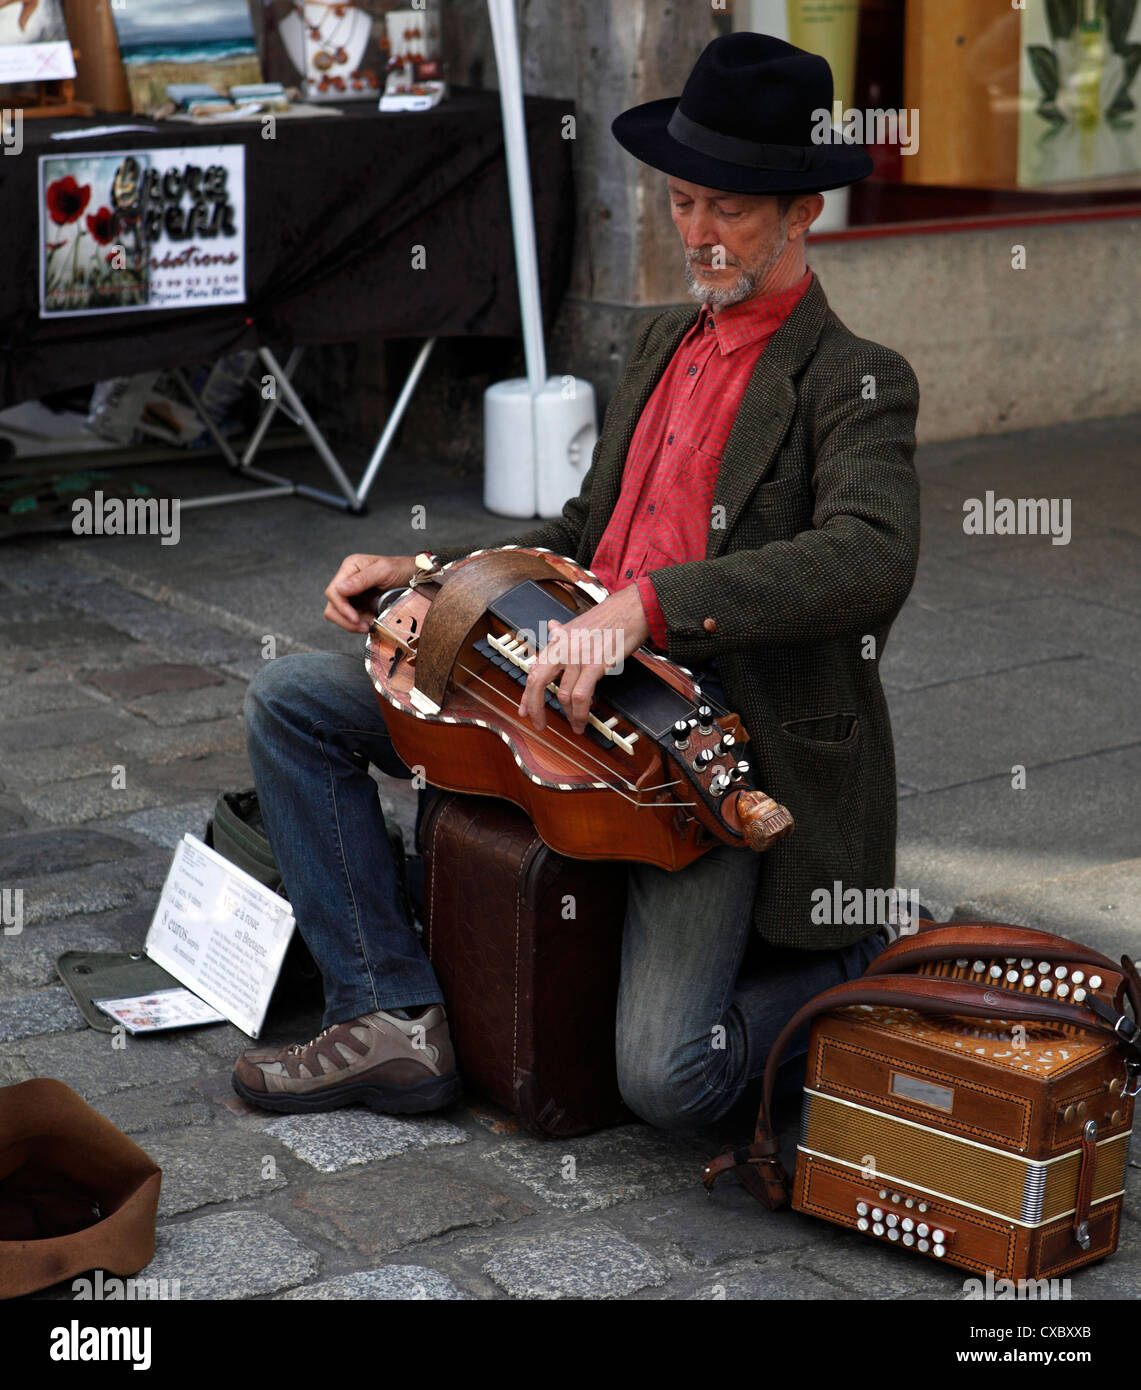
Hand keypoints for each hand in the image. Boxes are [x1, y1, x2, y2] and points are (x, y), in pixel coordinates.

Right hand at [324, 553, 415, 632]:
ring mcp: (353, 593)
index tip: (355, 618)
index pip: (333, 592)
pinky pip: (352, 618)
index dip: (341, 608)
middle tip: (364, 627)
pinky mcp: (360, 603)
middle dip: (346, 620)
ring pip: (340, 615)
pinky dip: (360, 623)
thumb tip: (339, 589)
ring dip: (353, 624)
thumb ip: (362, 580)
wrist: (415, 575)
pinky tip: (372, 622)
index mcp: (350, 567)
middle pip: (332, 606)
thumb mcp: (384, 571)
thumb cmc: (402, 568)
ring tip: (369, 626)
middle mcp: (348, 580)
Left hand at [517, 585, 650, 734]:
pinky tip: (582, 720)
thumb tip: (551, 626)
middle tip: (540, 724)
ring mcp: (577, 656)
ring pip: (562, 694)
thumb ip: (563, 631)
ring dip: (569, 715)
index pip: (534, 671)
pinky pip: (581, 695)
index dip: (527, 694)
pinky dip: (580, 712)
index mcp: (557, 641)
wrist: (631, 608)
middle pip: (537, 682)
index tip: (524, 710)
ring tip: (575, 724)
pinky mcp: (595, 664)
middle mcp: (562, 648)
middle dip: (536, 708)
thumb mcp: (579, 623)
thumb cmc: (609, 617)